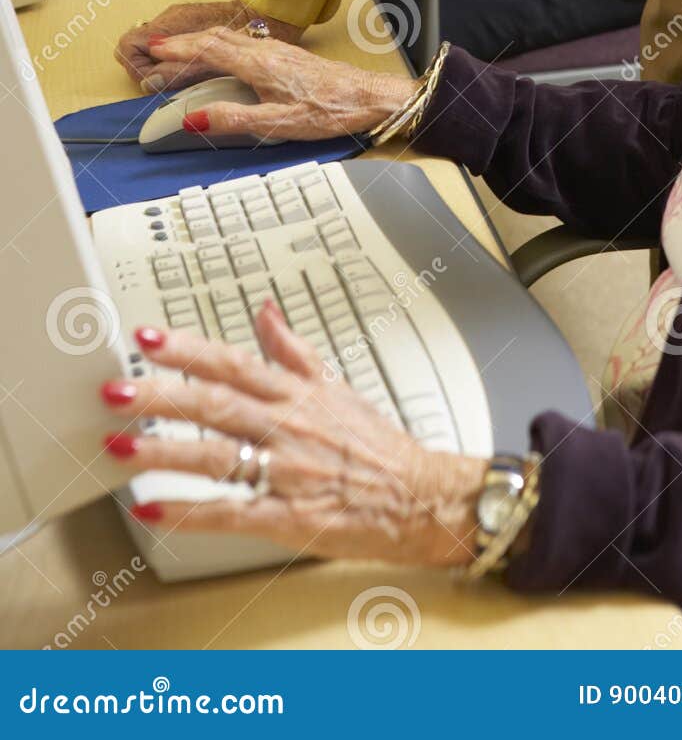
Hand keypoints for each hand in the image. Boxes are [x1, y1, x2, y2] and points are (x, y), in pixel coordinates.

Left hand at [100, 308, 483, 565]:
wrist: (417, 497)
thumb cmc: (376, 445)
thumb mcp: (336, 385)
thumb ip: (293, 350)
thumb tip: (265, 311)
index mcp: (297, 393)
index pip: (234, 362)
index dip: (188, 349)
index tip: (147, 339)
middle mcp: (288, 427)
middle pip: (215, 404)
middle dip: (161, 396)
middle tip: (115, 392)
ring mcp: (287, 472)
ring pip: (217, 455)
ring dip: (164, 451)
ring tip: (119, 448)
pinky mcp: (288, 517)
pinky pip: (231, 513)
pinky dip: (190, 513)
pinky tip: (153, 510)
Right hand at [136, 25, 415, 134]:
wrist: (369, 97)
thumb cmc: (329, 112)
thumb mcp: (277, 124)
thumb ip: (232, 120)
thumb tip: (193, 119)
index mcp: (259, 65)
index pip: (208, 49)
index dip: (177, 48)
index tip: (153, 48)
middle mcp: (266, 50)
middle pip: (216, 37)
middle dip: (183, 41)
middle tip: (157, 47)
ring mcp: (278, 50)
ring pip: (231, 37)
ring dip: (202, 41)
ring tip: (181, 50)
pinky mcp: (288, 56)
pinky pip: (244, 43)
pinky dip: (221, 44)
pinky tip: (223, 56)